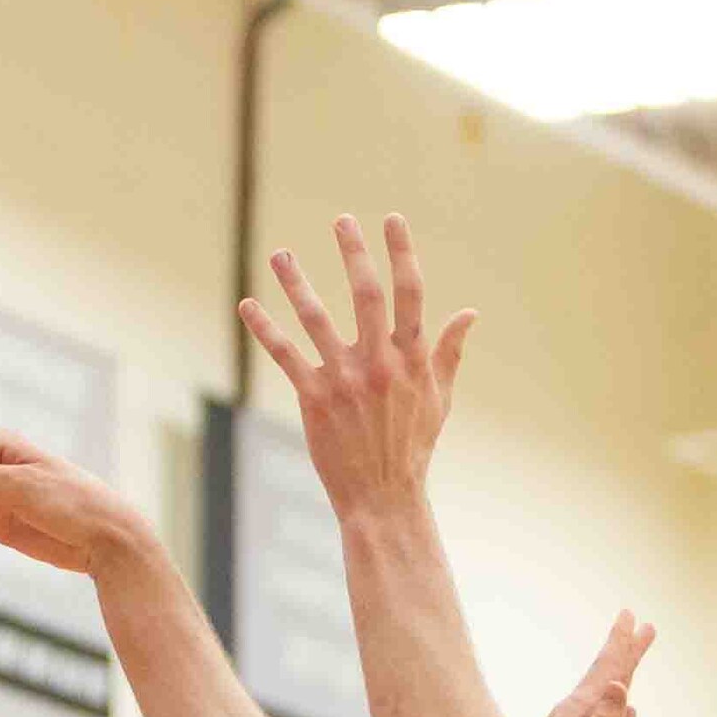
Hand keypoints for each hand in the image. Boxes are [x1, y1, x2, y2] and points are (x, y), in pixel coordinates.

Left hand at [240, 212, 468, 514]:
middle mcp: (381, 364)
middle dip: (354, 253)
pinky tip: (248, 305)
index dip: (401, 252)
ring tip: (280, 254)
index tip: (391, 219)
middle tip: (341, 220)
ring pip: (317, 318)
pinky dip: (265, 328)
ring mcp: (346, 380)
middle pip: (367, 294)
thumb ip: (449, 352)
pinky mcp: (315, 399)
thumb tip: (468, 313)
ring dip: (296, 283)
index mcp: (413, 359)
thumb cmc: (412, 447)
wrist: (384, 497)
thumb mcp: (438, 399)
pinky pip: (286, 355)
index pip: (410, 294)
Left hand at [524, 612, 651, 716]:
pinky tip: (629, 715)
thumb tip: (619, 684)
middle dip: (622, 652)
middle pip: (603, 679)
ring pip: (603, 699)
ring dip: (621, 678)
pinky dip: (619, 716)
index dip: (620, 647)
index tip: (633, 618)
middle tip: (641, 625)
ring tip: (634, 659)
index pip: (603, 674)